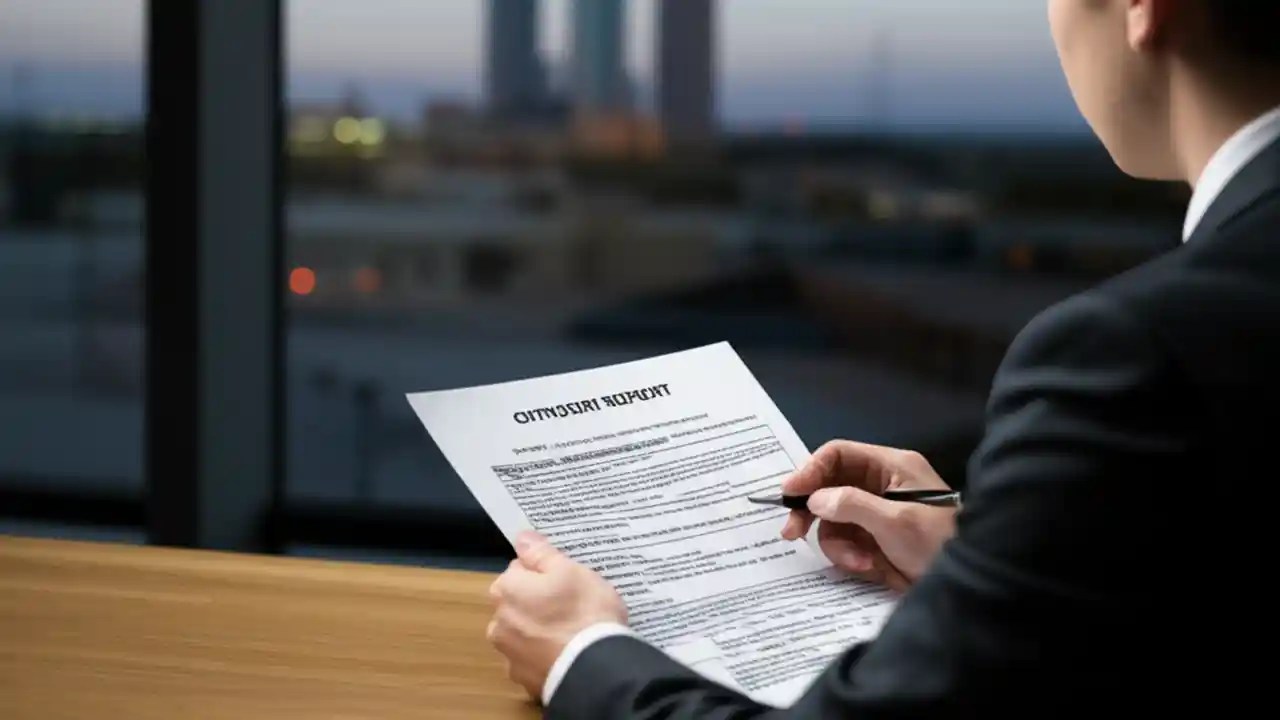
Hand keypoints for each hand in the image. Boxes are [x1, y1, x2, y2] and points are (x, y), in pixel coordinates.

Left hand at [487, 531, 627, 699]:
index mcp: (506, 590)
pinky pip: (533, 660)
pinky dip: (545, 657)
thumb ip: (542, 554)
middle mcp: (498, 622)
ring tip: (572, 633)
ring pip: (524, 633)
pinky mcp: (524, 680)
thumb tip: (522, 538)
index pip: (519, 570)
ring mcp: (509, 655)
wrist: (596, 669)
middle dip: (538, 603)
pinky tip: (567, 655)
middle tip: (572, 605)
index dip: (544, 572)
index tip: (565, 579)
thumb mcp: (570, 570)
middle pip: (519, 603)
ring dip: (539, 632)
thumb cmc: (584, 612)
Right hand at [780, 440, 958, 590]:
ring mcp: (878, 514)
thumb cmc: (939, 542)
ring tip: (860, 563)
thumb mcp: (895, 521)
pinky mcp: (878, 541)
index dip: (810, 471)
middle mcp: (881, 485)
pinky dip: (852, 557)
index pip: (838, 455)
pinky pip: (849, 544)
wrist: (973, 583)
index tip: (789, 494)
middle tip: (792, 533)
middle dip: (814, 513)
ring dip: (839, 544)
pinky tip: (869, 569)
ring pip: (835, 522)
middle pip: (830, 488)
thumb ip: (850, 504)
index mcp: (891, 466)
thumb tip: (814, 499)